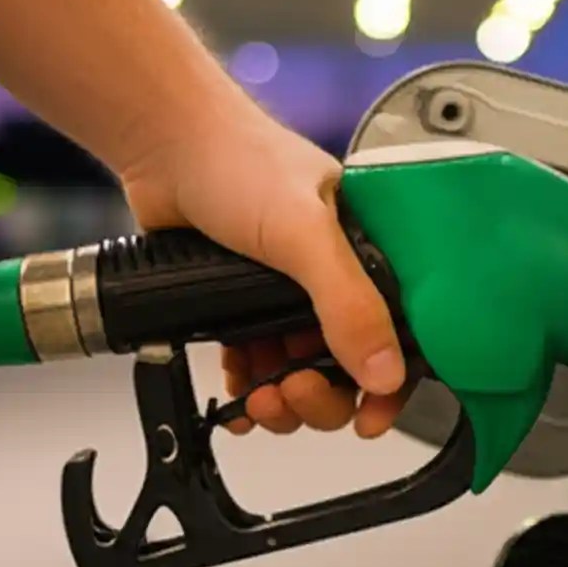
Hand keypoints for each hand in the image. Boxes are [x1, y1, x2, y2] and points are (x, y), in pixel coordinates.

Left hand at [117, 108, 408, 437]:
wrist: (166, 146)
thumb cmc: (240, 161)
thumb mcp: (305, 233)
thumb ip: (349, 304)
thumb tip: (385, 372)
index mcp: (368, 257)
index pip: (401, 338)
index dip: (390, 387)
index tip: (369, 420)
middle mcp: (333, 280)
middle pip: (347, 371)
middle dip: (320, 397)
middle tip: (293, 394)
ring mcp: (285, 297)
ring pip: (300, 376)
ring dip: (281, 401)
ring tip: (258, 397)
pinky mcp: (242, 307)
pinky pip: (256, 368)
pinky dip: (247, 389)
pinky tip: (236, 393)